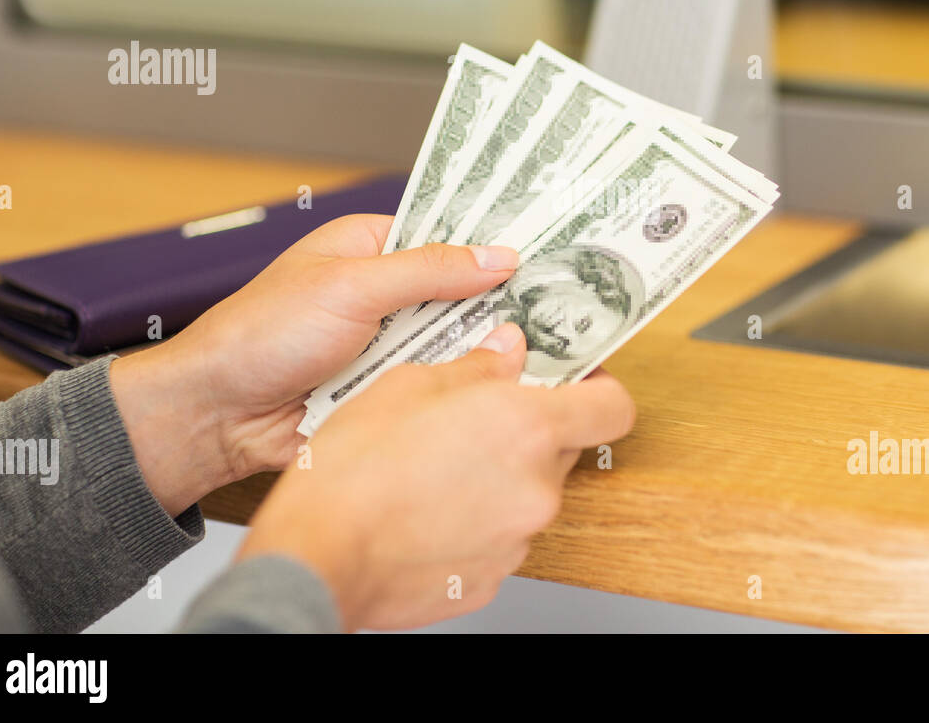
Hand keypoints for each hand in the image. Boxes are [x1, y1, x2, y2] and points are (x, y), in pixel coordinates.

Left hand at [110, 213, 518, 514]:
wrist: (216, 416)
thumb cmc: (260, 335)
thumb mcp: (351, 287)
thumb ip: (428, 271)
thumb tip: (499, 256)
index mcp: (369, 248)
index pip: (447, 235)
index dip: (492, 243)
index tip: (549, 247)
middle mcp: (383, 294)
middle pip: (460, 293)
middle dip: (498, 301)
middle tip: (564, 304)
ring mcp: (387, 345)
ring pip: (454, 342)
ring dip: (478, 349)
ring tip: (546, 347)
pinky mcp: (387, 391)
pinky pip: (436, 385)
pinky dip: (457, 388)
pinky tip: (500, 388)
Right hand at [236, 323, 635, 630]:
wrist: (316, 558)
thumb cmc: (353, 472)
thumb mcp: (408, 386)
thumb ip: (474, 367)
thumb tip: (506, 351)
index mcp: (528, 428)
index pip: (612, 408)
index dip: (600, 389)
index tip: (577, 379)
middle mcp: (536, 487)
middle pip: (562, 449)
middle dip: (530, 430)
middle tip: (479, 416)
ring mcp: (516, 540)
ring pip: (525, 494)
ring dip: (497, 477)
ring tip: (436, 467)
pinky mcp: (490, 578)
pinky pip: (497, 537)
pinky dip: (474, 521)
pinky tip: (427, 508)